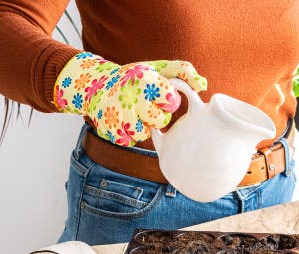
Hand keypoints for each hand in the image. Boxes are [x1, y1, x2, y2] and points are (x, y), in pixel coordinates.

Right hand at [53, 52, 205, 145]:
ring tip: (134, 114)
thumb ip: (183, 72)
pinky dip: (129, 134)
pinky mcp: (110, 130)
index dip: (168, 101)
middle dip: (157, 116)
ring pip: (145, 134)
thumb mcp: (158, 68)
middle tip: (146, 106)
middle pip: (161, 121)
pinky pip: (130, 140)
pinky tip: (123, 121)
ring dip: (143, 127)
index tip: (159, 95)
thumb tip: (204, 86)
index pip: (172, 101)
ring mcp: (118, 115)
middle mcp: (131, 97)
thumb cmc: (135, 78)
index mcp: (145, 79)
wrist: (95, 86)